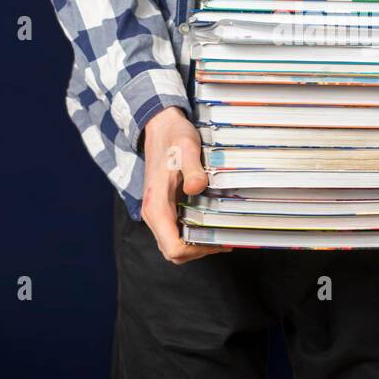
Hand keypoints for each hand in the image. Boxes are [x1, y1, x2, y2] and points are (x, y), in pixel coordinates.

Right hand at [140, 106, 230, 263]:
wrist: (160, 126)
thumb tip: (196, 187)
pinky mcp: (165, 208)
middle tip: (225, 239)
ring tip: (221, 234)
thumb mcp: (187, 146)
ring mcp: (158, 212)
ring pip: (175, 244)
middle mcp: (153, 214)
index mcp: (156, 205)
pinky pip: (176, 232)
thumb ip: (193, 167)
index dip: (197, 251)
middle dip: (200, 251)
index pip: (173, 247)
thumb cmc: (174, 136)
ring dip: (197, 245)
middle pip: (174, 252)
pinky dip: (193, 235)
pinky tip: (211, 224)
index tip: (219, 240)